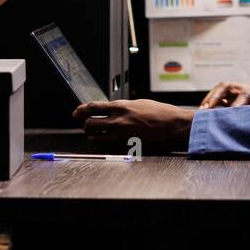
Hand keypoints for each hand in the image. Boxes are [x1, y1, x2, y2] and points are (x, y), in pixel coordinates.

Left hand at [71, 99, 195, 152]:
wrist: (173, 126)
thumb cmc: (160, 113)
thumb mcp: (138, 103)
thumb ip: (122, 107)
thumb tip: (110, 109)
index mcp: (121, 107)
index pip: (93, 107)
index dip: (81, 110)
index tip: (76, 112)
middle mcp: (118, 121)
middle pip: (89, 124)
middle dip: (87, 125)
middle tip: (89, 126)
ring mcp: (121, 135)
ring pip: (95, 137)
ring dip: (93, 136)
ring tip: (97, 135)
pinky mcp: (126, 146)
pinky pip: (107, 147)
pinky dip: (104, 145)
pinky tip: (108, 142)